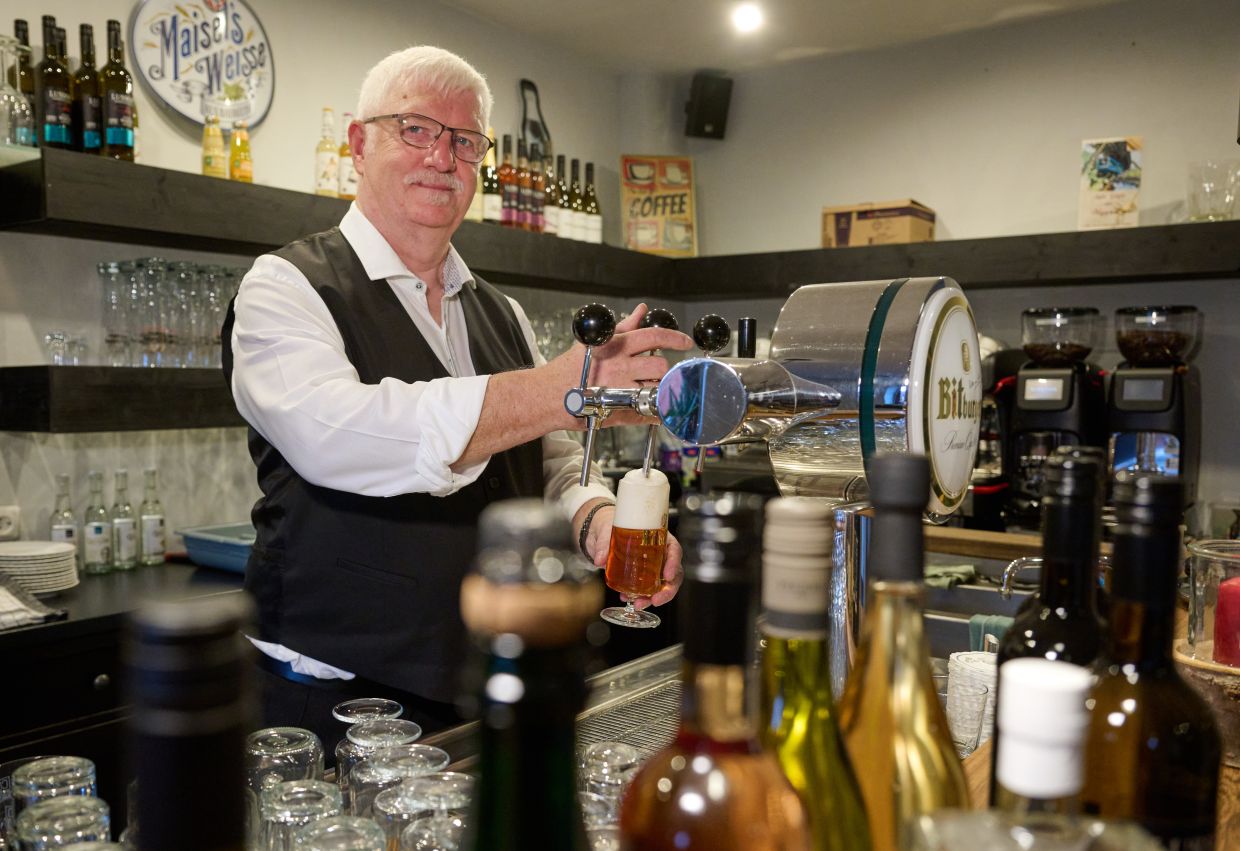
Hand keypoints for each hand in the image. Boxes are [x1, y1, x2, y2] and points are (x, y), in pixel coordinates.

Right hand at [548, 303, 692, 428]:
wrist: (547, 396)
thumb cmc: (569, 369)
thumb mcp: (596, 342)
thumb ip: (623, 327)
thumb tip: (641, 310)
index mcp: (615, 347)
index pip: (654, 337)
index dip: (675, 338)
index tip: (685, 342)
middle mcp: (620, 367)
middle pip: (660, 366)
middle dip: (662, 369)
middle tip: (654, 372)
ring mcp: (621, 390)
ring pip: (656, 388)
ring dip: (656, 388)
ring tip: (645, 388)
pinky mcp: (619, 412)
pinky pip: (648, 413)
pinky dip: (654, 412)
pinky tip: (649, 408)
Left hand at [584, 507, 683, 610]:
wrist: (603, 533)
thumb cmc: (612, 525)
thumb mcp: (607, 530)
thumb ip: (603, 544)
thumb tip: (599, 559)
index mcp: (659, 537)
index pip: (674, 549)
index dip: (674, 563)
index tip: (668, 575)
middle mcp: (660, 554)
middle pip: (673, 573)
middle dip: (667, 590)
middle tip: (656, 600)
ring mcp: (653, 567)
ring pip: (662, 586)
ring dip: (652, 598)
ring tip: (638, 604)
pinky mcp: (643, 577)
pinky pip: (647, 590)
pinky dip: (639, 598)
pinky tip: (627, 598)